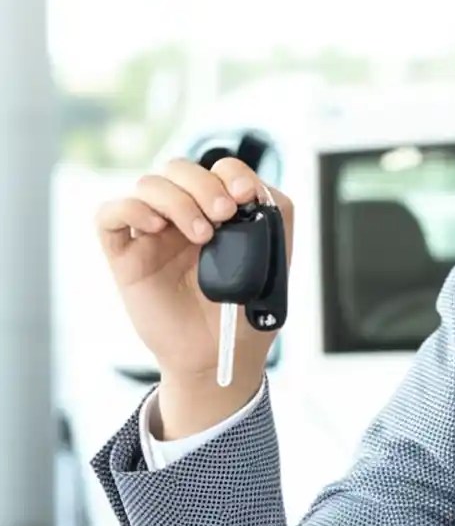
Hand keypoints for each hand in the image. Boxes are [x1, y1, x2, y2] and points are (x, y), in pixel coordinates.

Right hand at [95, 157, 293, 437]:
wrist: (220, 357)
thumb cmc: (245, 312)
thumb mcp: (273, 261)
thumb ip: (273, 220)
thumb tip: (256, 189)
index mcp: (219, 213)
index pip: (217, 169)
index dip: (230, 172)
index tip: (245, 196)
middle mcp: (183, 217)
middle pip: (179, 168)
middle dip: (204, 183)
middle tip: (225, 214)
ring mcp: (153, 234)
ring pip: (148, 184)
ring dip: (177, 199)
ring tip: (202, 235)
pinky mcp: (125, 256)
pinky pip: (109, 215)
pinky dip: (130, 209)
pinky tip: (156, 227)